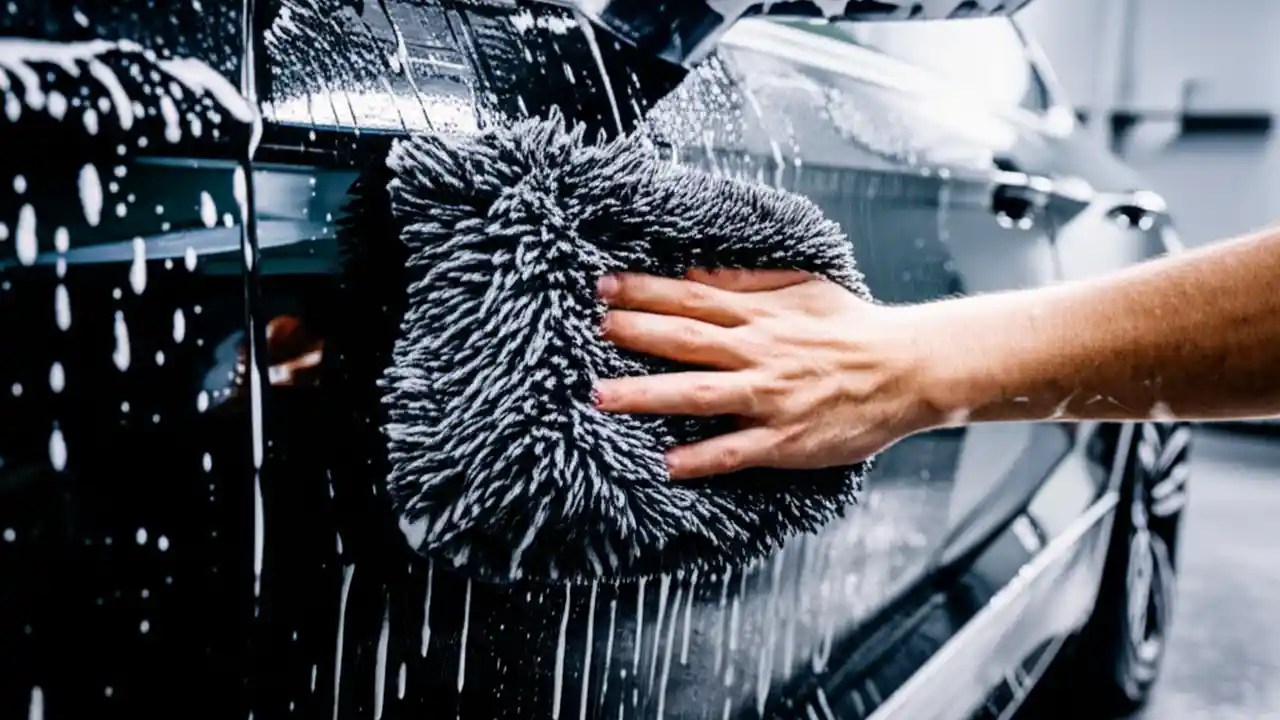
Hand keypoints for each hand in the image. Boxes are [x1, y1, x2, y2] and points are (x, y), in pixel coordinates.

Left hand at [595, 269, 946, 479]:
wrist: (907, 370)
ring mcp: (771, 398)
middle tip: (589, 331)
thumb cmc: (852, 328)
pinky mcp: (786, 440)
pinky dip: (702, 458)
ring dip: (647, 395)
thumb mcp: (802, 287)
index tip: (603, 286)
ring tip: (601, 397)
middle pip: (685, 340)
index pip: (692, 297)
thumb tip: (695, 271)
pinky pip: (737, 451)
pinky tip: (665, 463)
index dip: (645, 291)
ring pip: (699, 394)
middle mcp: (759, 353)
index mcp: (760, 316)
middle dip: (633, 333)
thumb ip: (747, 280)